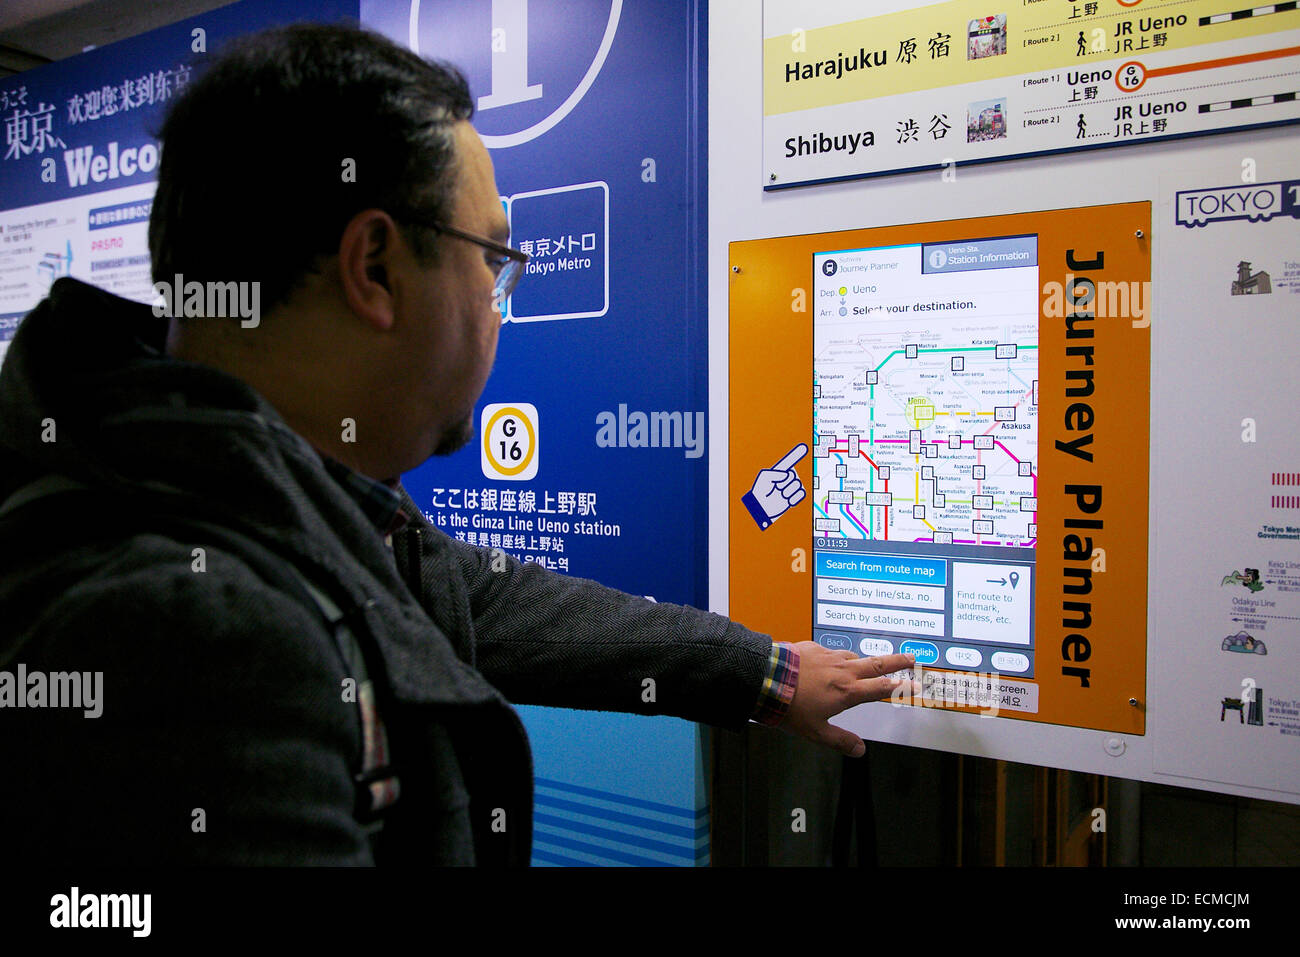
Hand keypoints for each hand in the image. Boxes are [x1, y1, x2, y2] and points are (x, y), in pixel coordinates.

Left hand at [743, 443, 807, 528]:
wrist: (761, 507)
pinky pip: (801, 494)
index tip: (804, 447)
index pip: (790, 461)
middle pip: (793, 476)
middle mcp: (787, 478)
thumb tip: (787, 475)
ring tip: (780, 495)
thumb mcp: (764, 478)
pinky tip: (786, 500)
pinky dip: (793, 498)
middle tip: (776, 487)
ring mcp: (791, 487)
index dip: (796, 454)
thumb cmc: (760, 492)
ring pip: (797, 485)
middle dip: (784, 483)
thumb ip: (775, 474)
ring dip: (788, 491)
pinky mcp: (794, 497)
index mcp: (779, 471)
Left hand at [780, 644, 917, 756]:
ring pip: (853, 656)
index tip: (916, 684)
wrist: (766, 678)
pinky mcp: (812, 648)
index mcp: (848, 692)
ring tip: (866, 664)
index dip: (902, 687)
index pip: (883, 688)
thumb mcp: (816, 732)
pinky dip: (834, 657)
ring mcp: (828, 656)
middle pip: (877, 664)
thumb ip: (840, 740)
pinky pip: (829, 652)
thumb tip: (859, 750)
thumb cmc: (790, 707)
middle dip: (896, 661)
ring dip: (863, 660)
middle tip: (910, 658)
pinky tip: (828, 661)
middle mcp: (843, 670)